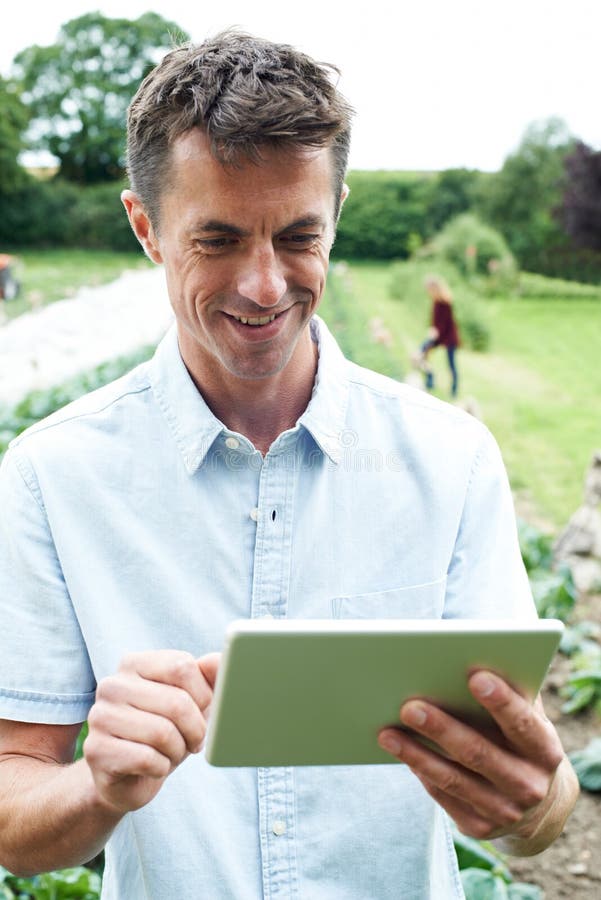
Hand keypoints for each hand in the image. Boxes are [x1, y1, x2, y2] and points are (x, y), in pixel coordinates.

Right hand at [84, 650, 219, 814]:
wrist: (127, 777)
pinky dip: (161, 767)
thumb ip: (209, 677)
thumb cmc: (164, 731)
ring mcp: (100, 716)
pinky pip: (146, 759)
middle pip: (176, 702)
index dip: (203, 694)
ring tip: (172, 753)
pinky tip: (154, 767)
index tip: (202, 710)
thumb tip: (221, 659)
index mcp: (134, 663)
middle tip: (194, 741)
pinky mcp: (96, 750)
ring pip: (162, 733)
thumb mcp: (191, 702)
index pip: (182, 666)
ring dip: (178, 750)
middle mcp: (112, 684)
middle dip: (195, 730)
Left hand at [377, 671, 572, 850]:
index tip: (475, 676)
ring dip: (417, 755)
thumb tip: (474, 653)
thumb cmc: (520, 739)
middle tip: (409, 706)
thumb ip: (511, 690)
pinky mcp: (481, 826)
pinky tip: (401, 752)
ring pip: (454, 780)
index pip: (523, 724)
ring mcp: (506, 811)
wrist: (539, 804)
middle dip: (441, 729)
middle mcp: (529, 785)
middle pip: (479, 754)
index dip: (501, 702)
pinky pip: (444, 797)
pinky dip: (421, 772)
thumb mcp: (528, 717)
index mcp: (544, 750)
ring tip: (386, 732)